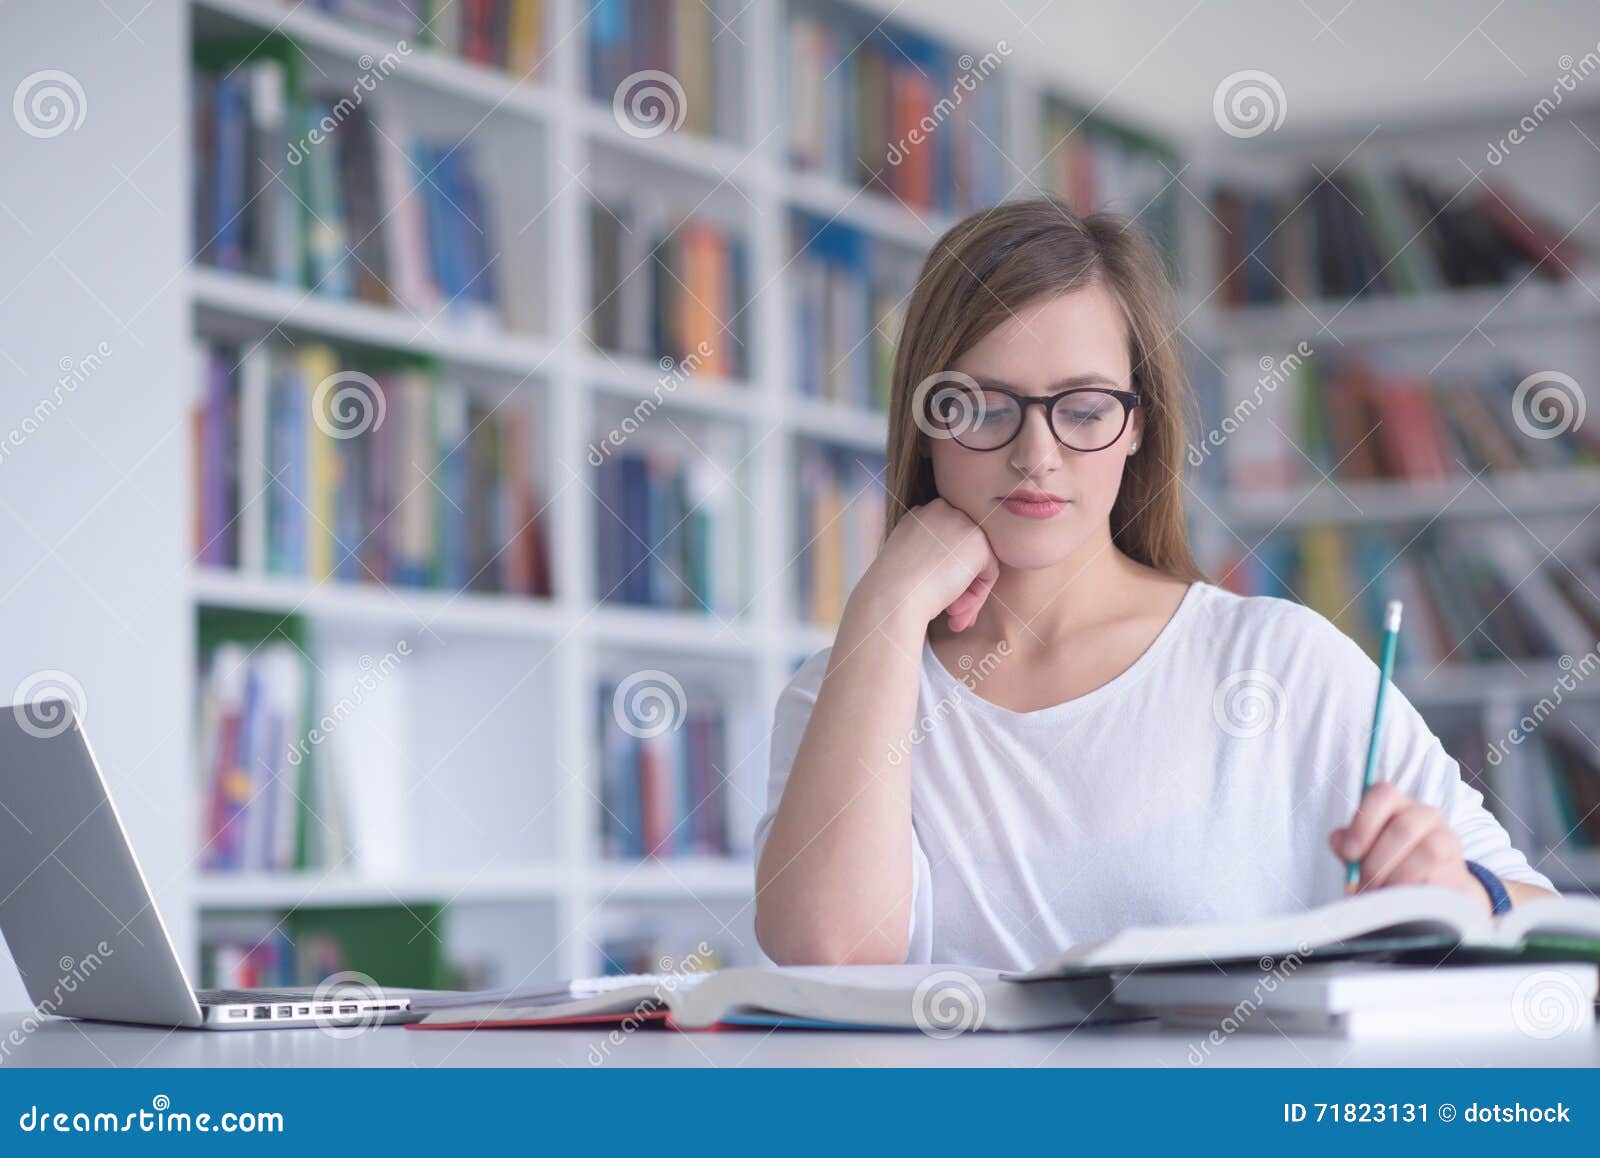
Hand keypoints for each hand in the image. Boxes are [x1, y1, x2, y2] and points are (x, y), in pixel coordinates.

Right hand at [854, 499, 999, 631]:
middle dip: (960, 584)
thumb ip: (931, 553)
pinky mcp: (978, 542)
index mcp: (920, 513)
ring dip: (968, 594)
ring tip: (953, 618)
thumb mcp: (908, 560)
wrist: (892, 597)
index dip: (944, 572)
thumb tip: (957, 567)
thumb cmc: (893, 589)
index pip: (946, 541)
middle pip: (964, 549)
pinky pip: (990, 571)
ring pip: (978, 561)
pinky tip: (955, 610)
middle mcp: (941, 509)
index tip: (936, 594)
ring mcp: (961, 522)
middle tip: (950, 612)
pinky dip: (977, 596)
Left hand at [1328, 782, 1490, 913]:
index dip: (1363, 822)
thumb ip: (1348, 845)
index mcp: (1397, 804)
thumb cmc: (1390, 866)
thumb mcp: (1364, 853)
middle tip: (1364, 884)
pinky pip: (1441, 877)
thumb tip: (1340, 840)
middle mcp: (1426, 814)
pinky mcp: (1461, 867)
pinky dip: (1416, 891)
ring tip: (1383, 894)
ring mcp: (1447, 838)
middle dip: (1377, 863)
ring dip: (1399, 878)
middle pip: (1403, 828)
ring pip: (1427, 852)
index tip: (1350, 853)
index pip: (1382, 794)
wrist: (1432, 892)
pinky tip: (1403, 899)